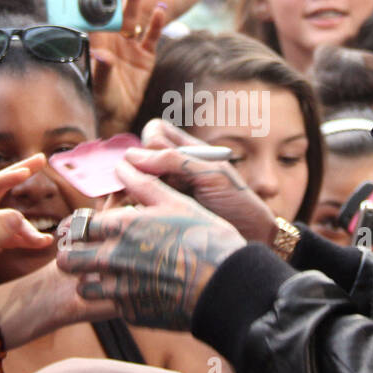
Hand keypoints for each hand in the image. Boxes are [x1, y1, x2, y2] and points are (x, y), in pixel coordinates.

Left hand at [0, 157, 53, 304]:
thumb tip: (17, 217)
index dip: (5, 178)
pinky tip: (40, 243)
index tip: (26, 171)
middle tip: (40, 160)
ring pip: (8, 218)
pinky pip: (10, 234)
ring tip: (41, 242)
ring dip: (25, 229)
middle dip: (19, 176)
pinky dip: (24, 238)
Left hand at [56, 161, 246, 330]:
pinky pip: (110, 305)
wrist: (226, 285)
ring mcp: (120, 289)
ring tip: (109, 274)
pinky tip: (137, 290)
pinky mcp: (131, 312)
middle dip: (75, 255)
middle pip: (69, 259)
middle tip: (88, 253)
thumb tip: (123, 163)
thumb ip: (143, 184)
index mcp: (120, 227)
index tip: (92, 229)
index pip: (79, 225)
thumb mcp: (176, 203)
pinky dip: (117, 298)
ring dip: (90, 280)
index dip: (84, 226)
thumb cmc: (205, 238)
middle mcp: (113, 258)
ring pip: (83, 287)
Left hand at [90, 0, 166, 136]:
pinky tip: (163, 9)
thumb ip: (101, 70)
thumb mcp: (100, 86)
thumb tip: (100, 56)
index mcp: (98, 42)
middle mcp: (114, 39)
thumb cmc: (103, 101)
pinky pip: (152, 36)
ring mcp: (131, 46)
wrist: (119, 116)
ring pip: (135, 17)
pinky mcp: (146, 56)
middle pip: (117, 7)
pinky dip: (158, 24)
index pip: (96, 11)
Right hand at [125, 118, 277, 243]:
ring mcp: (163, 193)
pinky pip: (133, 208)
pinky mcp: (158, 217)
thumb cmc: (238, 204)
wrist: (252, 239)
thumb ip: (176, 161)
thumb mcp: (213, 175)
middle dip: (127, 171)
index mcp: (186, 153)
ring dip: (120, 194)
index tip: (154, 158)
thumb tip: (132, 156)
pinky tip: (126, 221)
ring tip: (121, 209)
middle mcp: (171, 171)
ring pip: (128, 185)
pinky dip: (125, 212)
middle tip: (134, 187)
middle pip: (135, 160)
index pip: (155, 133)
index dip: (149, 141)